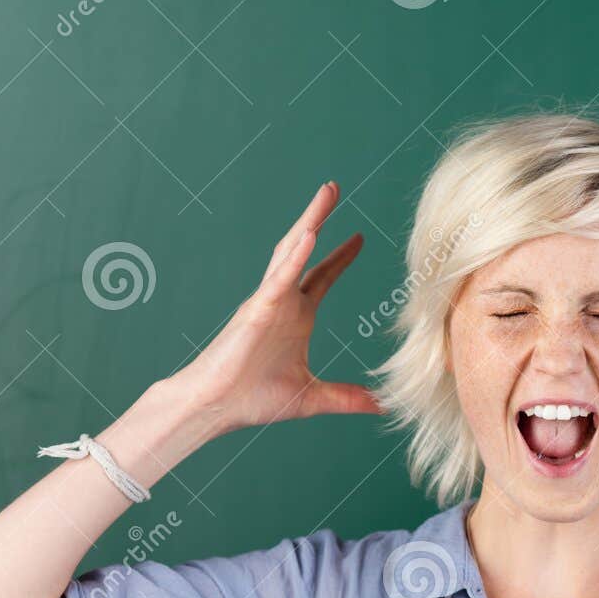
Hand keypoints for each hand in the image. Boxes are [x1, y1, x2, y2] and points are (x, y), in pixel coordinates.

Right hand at [170, 181, 381, 434]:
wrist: (215, 408)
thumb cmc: (253, 399)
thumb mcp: (313, 397)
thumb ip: (348, 397)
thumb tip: (383, 405)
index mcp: (295, 317)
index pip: (321, 278)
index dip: (340, 258)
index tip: (359, 238)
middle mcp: (282, 302)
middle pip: (305, 251)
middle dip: (319, 219)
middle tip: (334, 189)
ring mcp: (268, 301)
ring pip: (291, 251)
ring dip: (309, 221)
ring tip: (327, 194)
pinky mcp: (257, 309)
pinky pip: (278, 277)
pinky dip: (295, 256)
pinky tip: (310, 233)